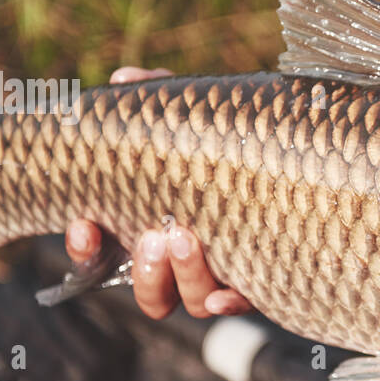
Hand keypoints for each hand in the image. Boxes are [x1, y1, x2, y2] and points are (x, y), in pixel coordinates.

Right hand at [63, 66, 253, 320]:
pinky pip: (241, 301)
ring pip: (191, 300)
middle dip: (146, 271)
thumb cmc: (226, 141)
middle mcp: (182, 263)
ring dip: (183, 275)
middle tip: (153, 235)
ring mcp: (220, 275)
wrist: (295, 157)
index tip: (84, 225)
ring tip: (183, 236)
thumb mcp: (191, 119)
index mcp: (150, 229)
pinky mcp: (259, 279)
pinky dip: (228, 300)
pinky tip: (223, 295)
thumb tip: (124, 79)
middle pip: (151, 292)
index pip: (103, 256)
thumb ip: (157, 102)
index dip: (86, 249)